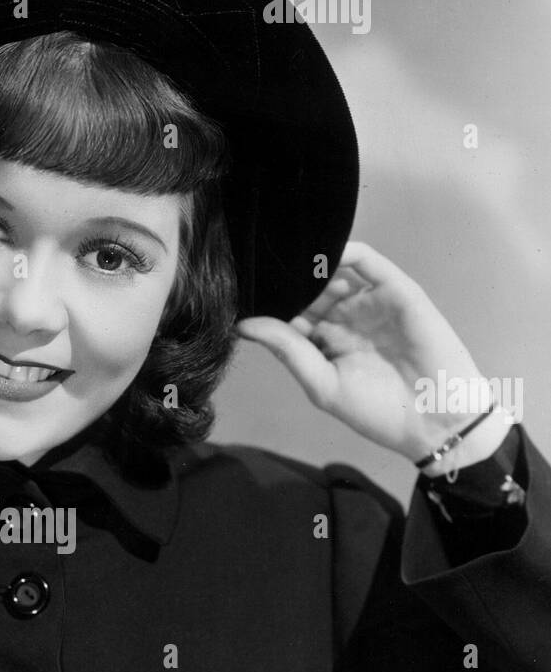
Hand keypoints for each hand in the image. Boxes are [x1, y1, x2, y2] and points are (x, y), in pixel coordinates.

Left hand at [234, 242, 505, 464]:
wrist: (434, 419)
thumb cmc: (378, 410)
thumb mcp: (322, 382)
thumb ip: (286, 349)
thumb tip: (243, 324)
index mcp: (325, 344)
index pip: (289, 314)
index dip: (267, 304)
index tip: (237, 293)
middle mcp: (346, 320)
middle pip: (308, 289)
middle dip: (285, 280)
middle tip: (256, 268)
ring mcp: (370, 303)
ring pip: (334, 271)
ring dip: (309, 265)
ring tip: (283, 259)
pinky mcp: (396, 291)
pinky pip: (367, 263)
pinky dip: (343, 252)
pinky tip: (317, 254)